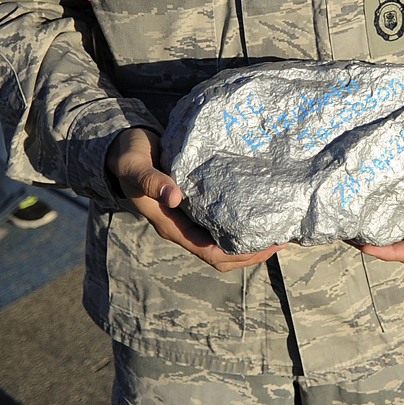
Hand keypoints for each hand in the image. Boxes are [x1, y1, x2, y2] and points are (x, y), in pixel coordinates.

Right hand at [106, 126, 281, 271]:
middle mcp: (182, 227)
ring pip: (224, 240)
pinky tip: (258, 207)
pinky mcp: (194, 203)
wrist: (120, 149)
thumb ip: (152, 181)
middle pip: (223, 254)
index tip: (269, 245)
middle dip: (253, 252)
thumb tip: (174, 198)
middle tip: (283, 236)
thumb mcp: (135, 167)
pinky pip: (221, 221)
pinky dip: (241, 220)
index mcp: (170, 226)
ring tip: (277, 225)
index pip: (212, 253)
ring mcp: (189, 217)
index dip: (242, 255)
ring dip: (250, 239)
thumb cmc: (128, 158)